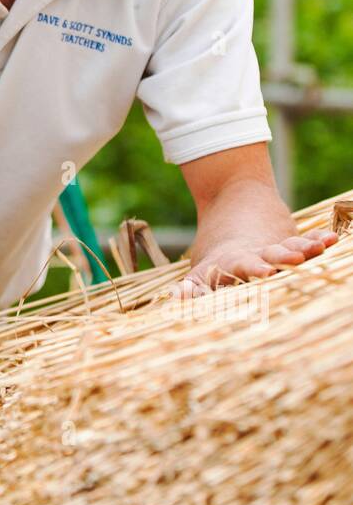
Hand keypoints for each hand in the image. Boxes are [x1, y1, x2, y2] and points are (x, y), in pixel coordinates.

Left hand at [172, 227, 337, 295]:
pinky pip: (305, 242)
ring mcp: (275, 250)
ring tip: (316, 248)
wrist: (235, 203)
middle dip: (276, 259)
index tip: (262, 272)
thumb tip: (174, 300)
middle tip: (287, 261)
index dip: (250, 270)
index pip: (239, 268)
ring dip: (302, 248)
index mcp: (233, 264)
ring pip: (288, 247)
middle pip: (266, 256)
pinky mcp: (291, 245)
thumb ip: (192, 289)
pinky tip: (330, 239)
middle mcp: (256, 256)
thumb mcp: (202, 274)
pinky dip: (317, 241)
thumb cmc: (219, 261)